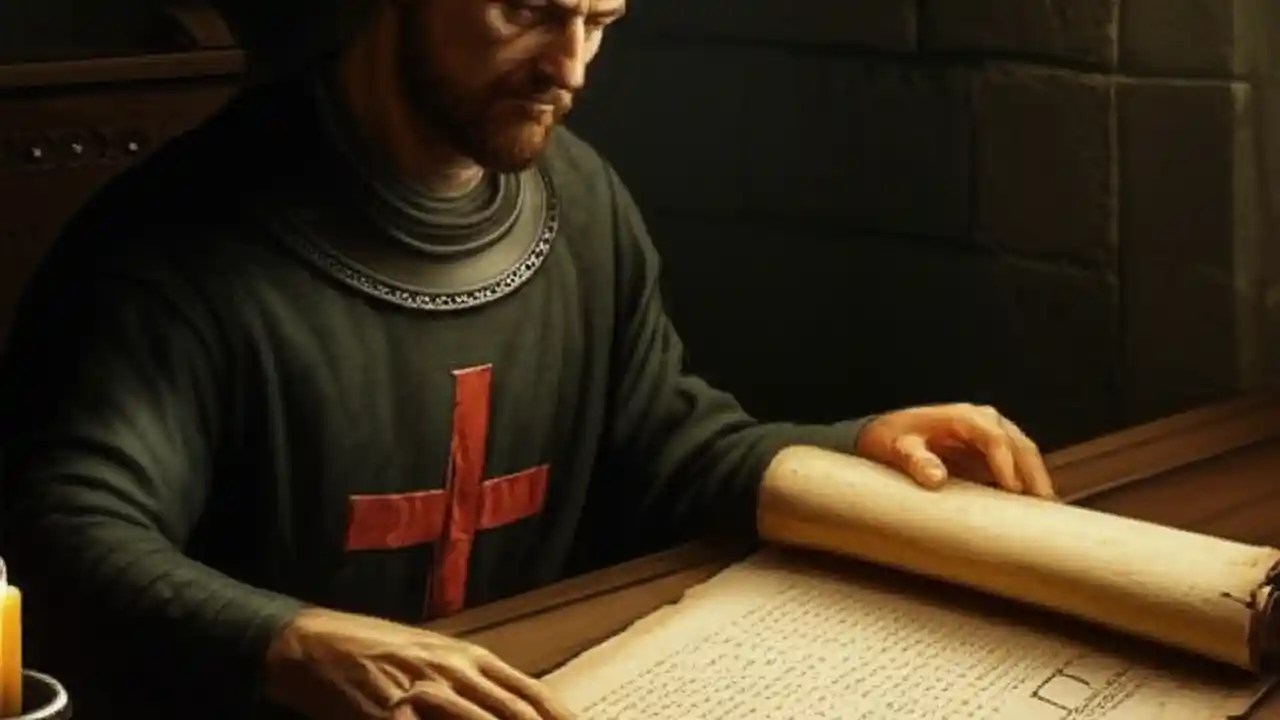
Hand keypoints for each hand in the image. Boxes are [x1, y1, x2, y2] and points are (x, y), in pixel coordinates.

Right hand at [265, 607, 575, 719]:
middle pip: (512, 713)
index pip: (529, 693)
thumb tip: (512, 710)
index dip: (561, 717)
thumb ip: (472, 685)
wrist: (314, 643)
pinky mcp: (388, 714)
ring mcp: (422, 692)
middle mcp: (453, 672)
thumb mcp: (433, 657)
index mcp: (470, 658)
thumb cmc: (377, 651)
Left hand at [854, 403, 1056, 498]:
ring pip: (1025, 454)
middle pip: (1019, 445)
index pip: (994, 437)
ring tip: (1047, 511)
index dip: (1006, 463)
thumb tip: (936, 479)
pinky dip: (1029, 483)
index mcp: (964, 417)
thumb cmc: (894, 440)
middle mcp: (985, 421)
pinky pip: (1019, 466)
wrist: (888, 435)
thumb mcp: (898, 448)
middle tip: (1043, 506)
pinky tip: (1037, 507)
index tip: (1013, 490)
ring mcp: (994, 435)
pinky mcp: (994, 453)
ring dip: (1037, 479)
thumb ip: (915, 460)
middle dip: (1033, 473)